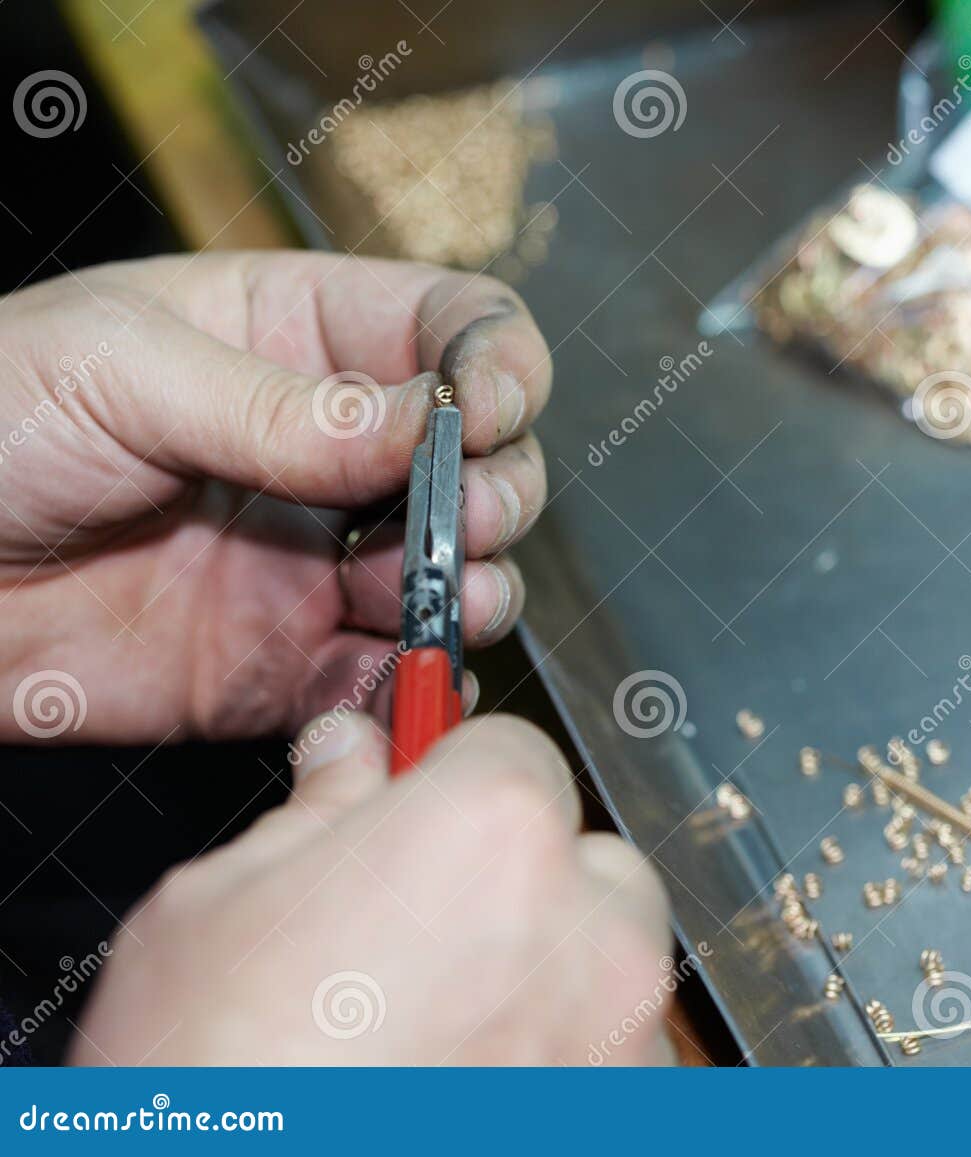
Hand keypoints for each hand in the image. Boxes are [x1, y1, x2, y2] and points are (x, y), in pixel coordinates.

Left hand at [0, 252, 550, 742]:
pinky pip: (379, 677)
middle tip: (464, 516)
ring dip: (475, 587)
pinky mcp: (281, 665)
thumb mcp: (121, 371)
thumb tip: (428, 424)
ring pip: (455, 573)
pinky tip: (398, 672)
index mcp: (293, 340)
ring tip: (438, 596)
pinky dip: (410, 682)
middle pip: (481, 459)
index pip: (449, 327)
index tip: (488, 411)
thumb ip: (283, 409)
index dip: (497, 361)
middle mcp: (325, 453)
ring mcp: (311, 563)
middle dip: (498, 487)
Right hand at [72, 712, 676, 1064]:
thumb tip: (348, 758)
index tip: (421, 804)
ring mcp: (622, 1039)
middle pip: (582, 860)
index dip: (451, 778)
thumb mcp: (216, 908)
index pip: (511, 749)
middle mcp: (588, 927)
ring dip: (545, 977)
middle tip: (417, 936)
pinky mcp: (629, 1112)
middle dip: (516, 881)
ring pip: (607, 965)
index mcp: (494, 830)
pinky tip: (466, 1086)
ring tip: (432, 1034)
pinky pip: (613, 1060)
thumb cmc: (214, 1089)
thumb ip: (314, 812)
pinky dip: (559, 1065)